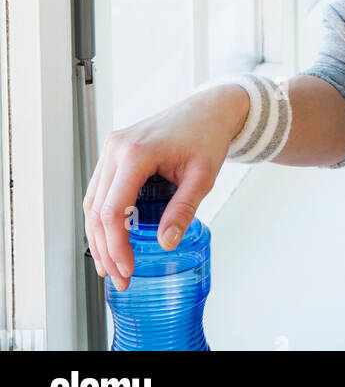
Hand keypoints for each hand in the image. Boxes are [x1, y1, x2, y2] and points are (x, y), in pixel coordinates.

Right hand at [82, 84, 249, 293]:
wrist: (209, 108)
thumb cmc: (207, 136)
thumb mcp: (203, 176)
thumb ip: (183, 209)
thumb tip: (165, 243)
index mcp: (136, 152)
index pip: (114, 210)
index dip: (116, 246)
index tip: (128, 269)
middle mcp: (116, 148)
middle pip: (97, 210)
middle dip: (105, 249)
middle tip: (120, 277)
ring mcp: (112, 147)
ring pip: (93, 202)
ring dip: (99, 237)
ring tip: (111, 266)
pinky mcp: (115, 151)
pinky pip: (100, 190)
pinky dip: (102, 217)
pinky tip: (110, 239)